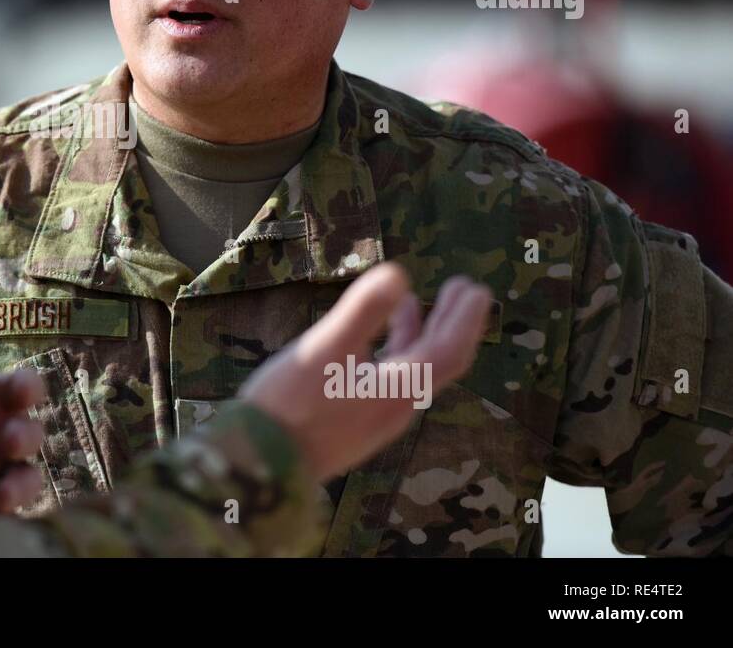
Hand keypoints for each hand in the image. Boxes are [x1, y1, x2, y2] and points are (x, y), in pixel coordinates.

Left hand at [0, 272, 46, 519]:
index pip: (23, 389)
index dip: (27, 389)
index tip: (18, 393)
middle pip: (32, 432)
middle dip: (26, 435)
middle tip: (7, 439)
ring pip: (29, 474)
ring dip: (23, 478)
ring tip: (3, 488)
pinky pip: (10, 504)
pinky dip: (7, 503)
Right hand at [240, 262, 491, 481]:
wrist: (261, 465)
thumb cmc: (292, 404)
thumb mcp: (326, 348)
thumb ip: (363, 310)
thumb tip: (399, 272)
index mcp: (398, 387)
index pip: (448, 349)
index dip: (465, 318)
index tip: (475, 288)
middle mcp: (397, 405)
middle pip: (438, 361)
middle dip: (452, 322)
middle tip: (464, 288)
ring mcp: (376, 417)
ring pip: (413, 370)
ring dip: (421, 334)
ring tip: (416, 301)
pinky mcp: (355, 422)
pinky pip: (389, 380)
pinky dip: (392, 350)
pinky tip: (369, 340)